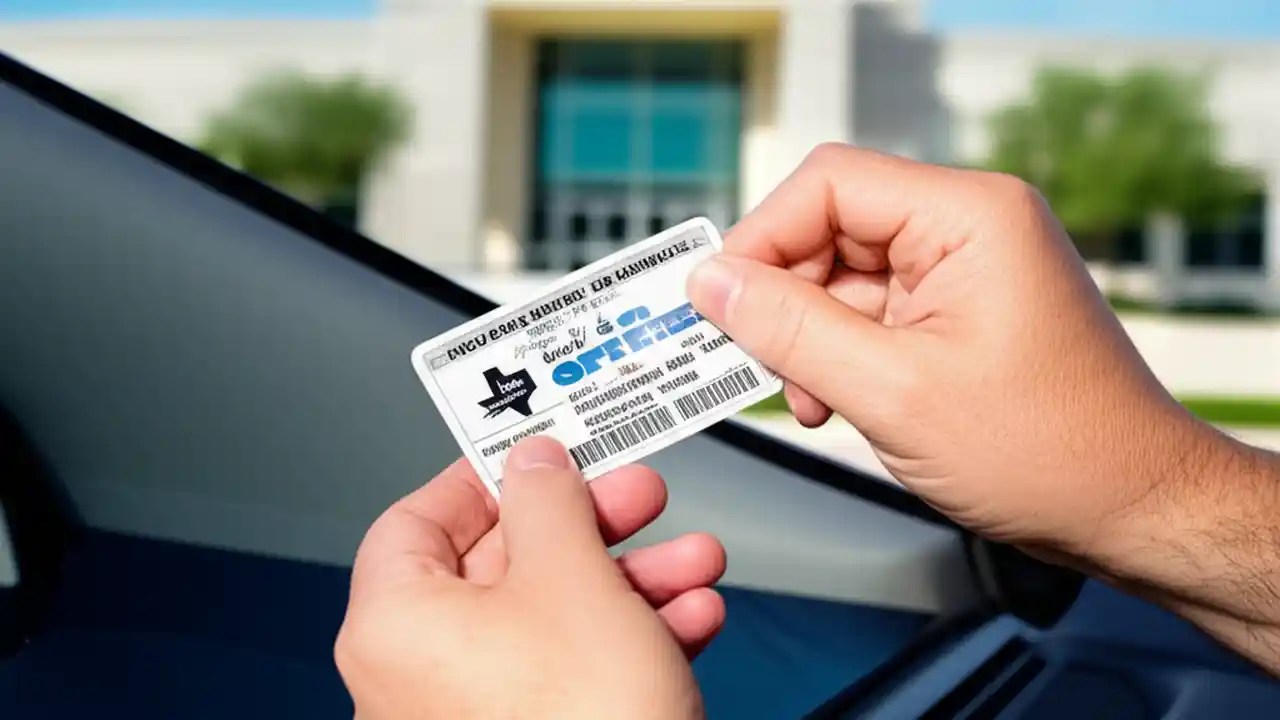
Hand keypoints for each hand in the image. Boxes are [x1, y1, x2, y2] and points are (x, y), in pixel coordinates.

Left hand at [335, 437, 725, 718]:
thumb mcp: (571, 579)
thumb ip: (547, 502)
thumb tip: (532, 462)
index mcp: (397, 625)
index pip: (419, 520)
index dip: (484, 478)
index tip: (539, 453)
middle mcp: (420, 675)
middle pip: (504, 566)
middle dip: (591, 528)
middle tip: (638, 496)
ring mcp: (475, 716)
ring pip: (554, 618)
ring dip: (631, 582)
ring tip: (692, 563)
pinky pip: (574, 671)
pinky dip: (629, 640)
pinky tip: (688, 620)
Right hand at [685, 143, 1218, 559]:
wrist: (1131, 508)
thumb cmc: (1047, 453)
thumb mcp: (893, 392)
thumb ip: (790, 329)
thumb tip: (712, 283)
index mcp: (969, 216)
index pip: (829, 184)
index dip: (761, 239)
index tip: (718, 302)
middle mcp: (969, 226)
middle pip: (830, 227)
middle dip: (785, 300)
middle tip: (757, 364)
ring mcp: (966, 268)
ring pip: (843, 275)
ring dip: (809, 337)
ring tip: (814, 401)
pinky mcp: (959, 309)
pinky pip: (871, 310)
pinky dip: (840, 354)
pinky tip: (840, 403)